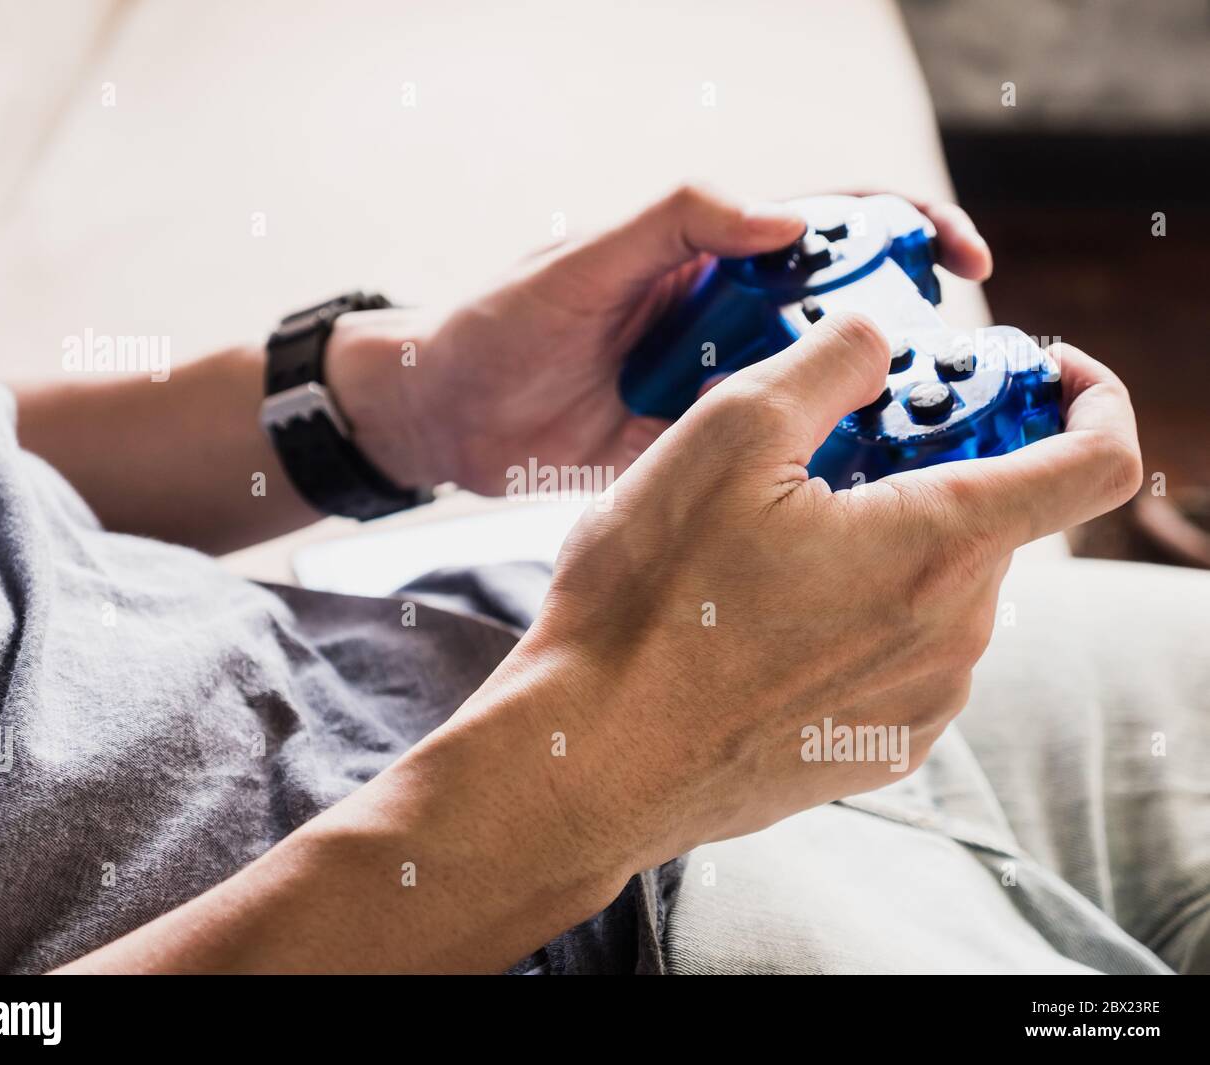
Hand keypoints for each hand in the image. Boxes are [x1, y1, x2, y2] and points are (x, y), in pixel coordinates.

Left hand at [324, 184, 992, 492]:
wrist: (446, 418)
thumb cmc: (499, 324)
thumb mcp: (583, 264)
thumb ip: (675, 224)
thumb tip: (787, 220)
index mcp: (709, 256)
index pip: (830, 223)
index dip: (905, 229)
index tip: (959, 259)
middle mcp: (727, 321)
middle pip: (846, 315)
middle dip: (915, 336)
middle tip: (966, 381)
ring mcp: (718, 392)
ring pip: (820, 394)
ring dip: (876, 414)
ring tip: (926, 447)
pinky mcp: (698, 455)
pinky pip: (771, 459)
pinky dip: (817, 474)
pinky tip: (855, 499)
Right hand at [448, 317, 1140, 885]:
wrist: (593, 755)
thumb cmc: (651, 600)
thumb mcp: (727, 433)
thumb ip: (831, 361)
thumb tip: (881, 344)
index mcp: (937, 549)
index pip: (1095, 462)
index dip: (1094, 400)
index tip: (1047, 377)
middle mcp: (955, 637)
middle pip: (993, 520)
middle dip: (935, 469)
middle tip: (833, 455)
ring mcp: (920, 703)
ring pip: (942, 588)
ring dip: (889, 544)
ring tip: (777, 547)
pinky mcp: (878, 748)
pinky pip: (903, 654)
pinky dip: (863, 613)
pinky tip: (771, 619)